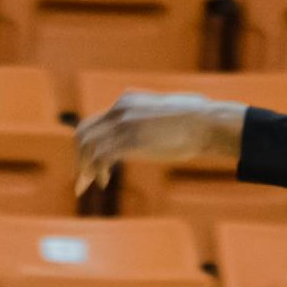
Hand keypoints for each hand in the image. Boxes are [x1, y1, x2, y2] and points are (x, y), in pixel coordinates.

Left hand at [73, 93, 247, 194]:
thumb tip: (155, 129)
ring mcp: (124, 124)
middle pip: (83, 132)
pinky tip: (103, 183)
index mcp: (127, 101)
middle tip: (80, 179)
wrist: (207, 123)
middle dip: (78, 158)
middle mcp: (120, 109)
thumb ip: (150, 119)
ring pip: (87, 146)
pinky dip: (96, 172)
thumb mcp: (165, 114)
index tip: (89, 163)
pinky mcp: (131, 139)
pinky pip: (101, 157)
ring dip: (84, 168)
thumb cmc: (195, 121)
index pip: (95, 121)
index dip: (87, 144)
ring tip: (87, 186)